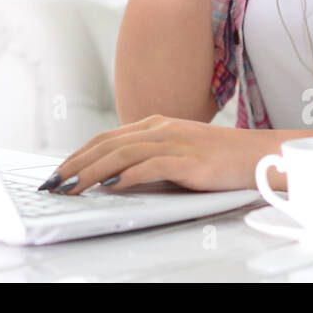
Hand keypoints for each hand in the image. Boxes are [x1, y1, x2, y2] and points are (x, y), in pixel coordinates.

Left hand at [37, 114, 285, 194]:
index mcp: (155, 124)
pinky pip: (151, 165)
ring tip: (71, 188)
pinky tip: (110, 185)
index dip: (77, 154)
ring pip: (121, 154)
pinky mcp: (190, 160)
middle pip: (106, 144)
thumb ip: (148, 160)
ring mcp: (175, 142)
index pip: (106, 138)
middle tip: (52, 183)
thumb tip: (111, 179)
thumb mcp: (177, 153)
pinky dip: (127, 175)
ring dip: (91, 172)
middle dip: (74, 164)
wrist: (260, 156)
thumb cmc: (218, 159)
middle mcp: (161, 128)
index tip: (57, 172)